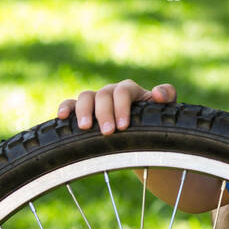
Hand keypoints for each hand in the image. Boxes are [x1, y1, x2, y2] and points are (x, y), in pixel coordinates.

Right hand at [56, 79, 175, 134]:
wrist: (142, 138)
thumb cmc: (154, 122)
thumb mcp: (164, 111)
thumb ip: (167, 97)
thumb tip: (158, 93)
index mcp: (129, 90)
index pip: (123, 92)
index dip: (121, 107)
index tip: (123, 127)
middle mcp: (111, 92)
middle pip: (103, 95)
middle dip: (104, 113)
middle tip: (108, 132)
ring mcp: (95, 100)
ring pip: (85, 96)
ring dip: (83, 111)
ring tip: (85, 127)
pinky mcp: (82, 111)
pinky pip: (70, 104)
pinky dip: (65, 107)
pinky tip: (61, 117)